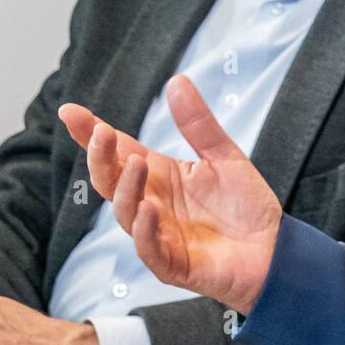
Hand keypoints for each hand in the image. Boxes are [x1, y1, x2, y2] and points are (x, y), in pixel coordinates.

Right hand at [58, 74, 281, 315]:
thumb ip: (198, 123)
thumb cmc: (246, 207)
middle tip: (101, 134)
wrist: (275, 251)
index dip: (92, 133)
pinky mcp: (172, 265)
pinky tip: (148, 209)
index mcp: (160, 177)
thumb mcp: (224, 156)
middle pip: (110, 181)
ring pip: (124, 213)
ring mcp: (158, 235)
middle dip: (100, 157)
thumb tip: (176, 80)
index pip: (118, 152)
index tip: (69, 111)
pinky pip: (149, 249)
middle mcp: (150, 204)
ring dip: (126, 188)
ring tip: (136, 163)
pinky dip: (144, 230)